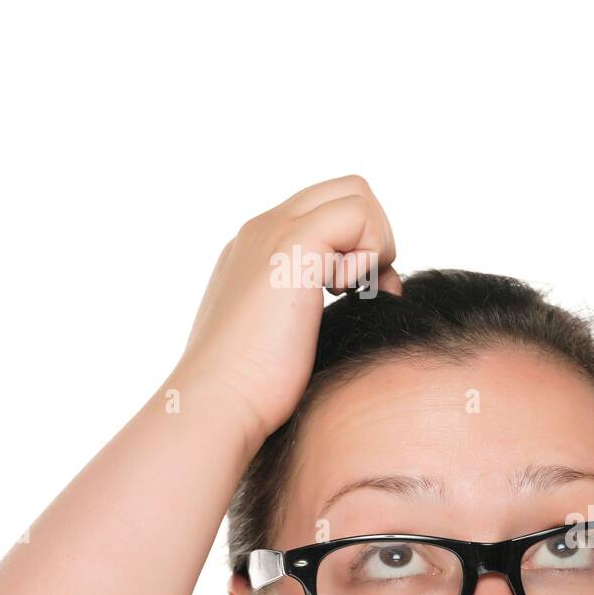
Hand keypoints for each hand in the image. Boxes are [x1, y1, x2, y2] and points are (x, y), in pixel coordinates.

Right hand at [173, 174, 401, 446]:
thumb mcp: (284, 336)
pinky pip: (358, 214)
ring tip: (355, 292)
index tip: (358, 296)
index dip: (359, 246)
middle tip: (366, 290)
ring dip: (376, 243)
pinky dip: (370, 252)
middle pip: (345, 190)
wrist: (217, 404)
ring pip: (356, 193)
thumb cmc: (251, 391)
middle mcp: (262, 230)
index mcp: (257, 250)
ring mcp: (274, 232)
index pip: (325, 211)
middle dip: (374, 236)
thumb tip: (376, 288)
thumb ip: (315, 306)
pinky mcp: (293, 247)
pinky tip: (345, 293)